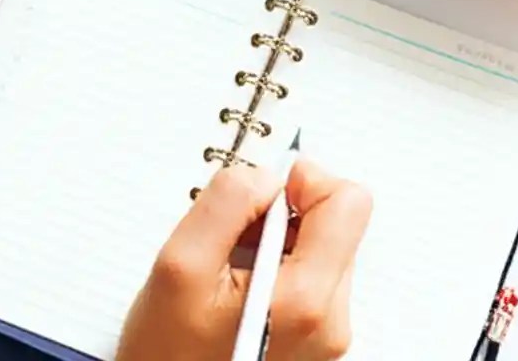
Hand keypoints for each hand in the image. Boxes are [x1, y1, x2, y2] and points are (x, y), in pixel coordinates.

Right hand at [117, 161, 371, 360]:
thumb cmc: (168, 360)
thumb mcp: (179, 269)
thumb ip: (226, 205)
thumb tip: (263, 175)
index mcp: (306, 300)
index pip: (349, 202)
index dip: (305, 180)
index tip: (266, 190)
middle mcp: (330, 320)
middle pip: (336, 223)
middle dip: (284, 214)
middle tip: (233, 238)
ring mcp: (327, 333)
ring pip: (321, 248)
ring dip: (277, 242)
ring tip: (230, 271)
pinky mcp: (317, 339)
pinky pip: (310, 278)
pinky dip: (276, 268)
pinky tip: (238, 291)